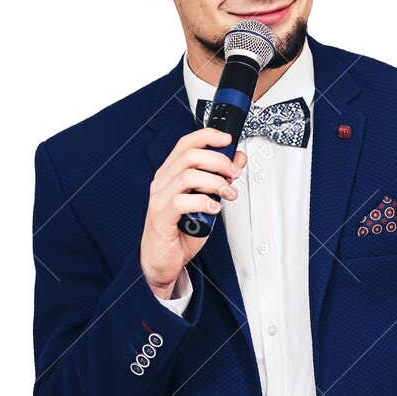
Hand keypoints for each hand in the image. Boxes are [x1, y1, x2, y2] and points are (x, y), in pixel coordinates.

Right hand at [141, 128, 247, 297]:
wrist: (162, 258)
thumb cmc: (180, 229)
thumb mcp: (205, 199)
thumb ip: (218, 179)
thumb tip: (237, 159)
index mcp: (170, 173)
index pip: (186, 144)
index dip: (208, 136)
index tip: (228, 139)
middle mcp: (162, 181)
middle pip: (190, 156)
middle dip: (219, 161)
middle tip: (234, 173)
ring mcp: (159, 197)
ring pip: (189, 176)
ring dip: (216, 182)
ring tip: (228, 194)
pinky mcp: (161, 215)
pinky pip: (183, 201)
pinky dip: (204, 202)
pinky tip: (214, 208)